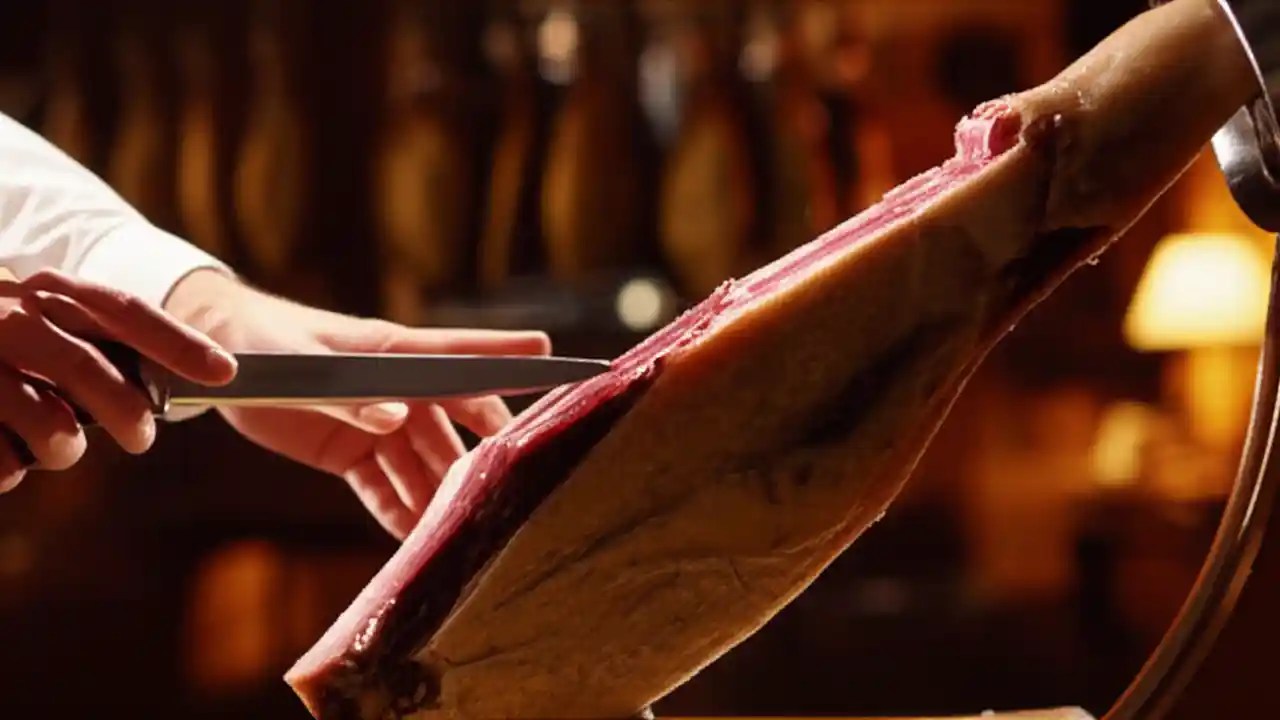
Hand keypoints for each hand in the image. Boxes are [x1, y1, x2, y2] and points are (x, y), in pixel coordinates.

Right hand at [0, 270, 236, 491]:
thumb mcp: (39, 325)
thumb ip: (89, 344)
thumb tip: (164, 388)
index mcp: (41, 294)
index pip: (122, 310)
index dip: (177, 342)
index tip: (225, 373)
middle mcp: (6, 317)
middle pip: (85, 367)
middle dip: (125, 411)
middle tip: (143, 438)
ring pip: (46, 423)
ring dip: (64, 447)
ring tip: (58, 445)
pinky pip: (1, 461)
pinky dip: (10, 468)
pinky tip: (5, 455)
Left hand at [165, 270, 550, 539]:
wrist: (216, 359)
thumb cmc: (263, 342)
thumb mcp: (301, 366)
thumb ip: (350, 394)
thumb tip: (396, 418)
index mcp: (392, 351)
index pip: (460, 355)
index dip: (505, 353)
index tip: (551, 350)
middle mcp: (396, 388)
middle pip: (453, 424)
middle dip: (482, 455)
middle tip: (509, 489)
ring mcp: (376, 422)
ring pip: (422, 463)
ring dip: (440, 495)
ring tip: (464, 533)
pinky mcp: (351, 453)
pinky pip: (384, 487)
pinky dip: (400, 512)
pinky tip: (418, 541)